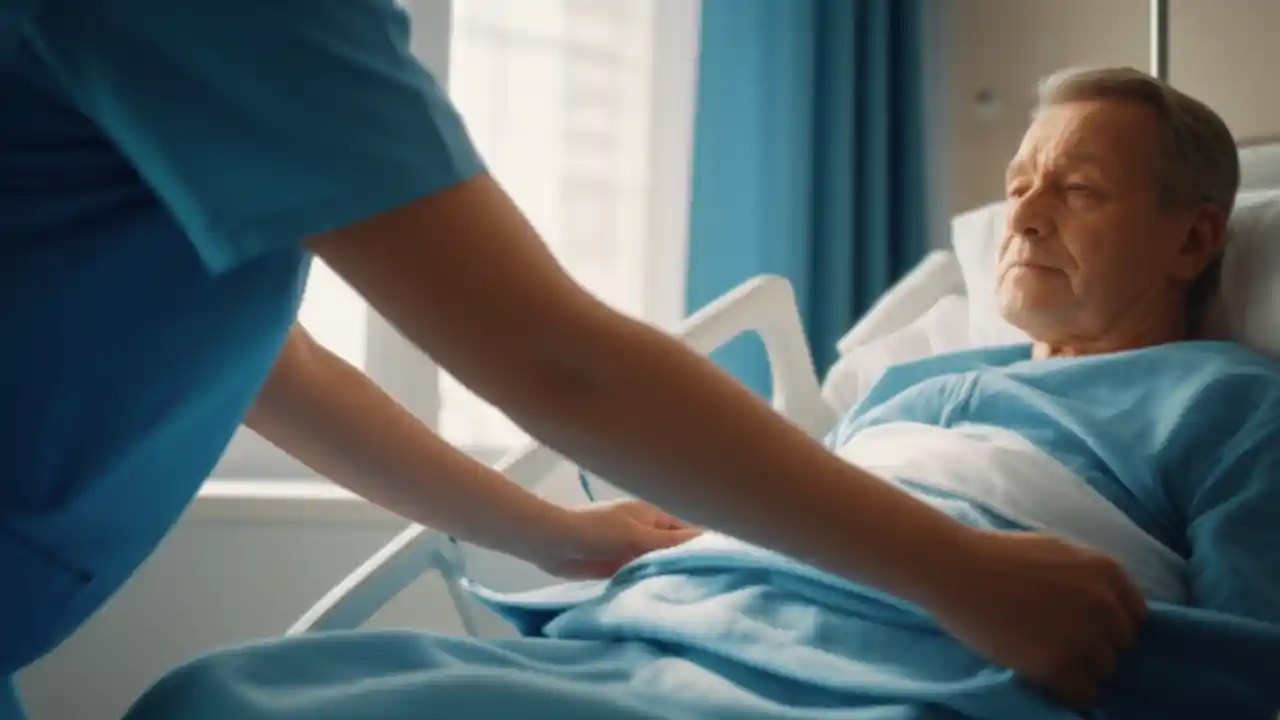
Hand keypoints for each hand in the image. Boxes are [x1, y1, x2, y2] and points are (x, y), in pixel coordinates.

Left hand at [523, 500, 701, 579]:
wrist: (554, 544)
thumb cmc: (597, 531)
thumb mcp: (637, 536)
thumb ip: (671, 542)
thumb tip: (709, 542)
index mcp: (655, 514)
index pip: (690, 530)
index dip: (706, 545)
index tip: (728, 564)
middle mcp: (649, 530)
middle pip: (677, 548)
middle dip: (690, 562)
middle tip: (717, 585)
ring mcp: (635, 549)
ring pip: (662, 563)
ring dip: (671, 574)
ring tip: (698, 594)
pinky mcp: (622, 566)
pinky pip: (645, 574)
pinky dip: (653, 582)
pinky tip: (668, 596)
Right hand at [921, 529, 1146, 707]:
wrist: (955, 569)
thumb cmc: (996, 555)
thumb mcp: (1057, 551)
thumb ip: (1087, 577)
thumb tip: (1107, 606)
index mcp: (1106, 571)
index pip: (1136, 616)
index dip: (1110, 626)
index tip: (1087, 628)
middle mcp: (1103, 603)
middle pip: (1122, 646)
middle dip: (1096, 647)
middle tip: (1061, 643)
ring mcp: (1081, 635)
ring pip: (1105, 672)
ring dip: (1081, 669)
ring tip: (1048, 658)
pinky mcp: (1057, 664)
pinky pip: (1083, 693)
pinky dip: (1066, 689)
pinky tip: (1042, 673)